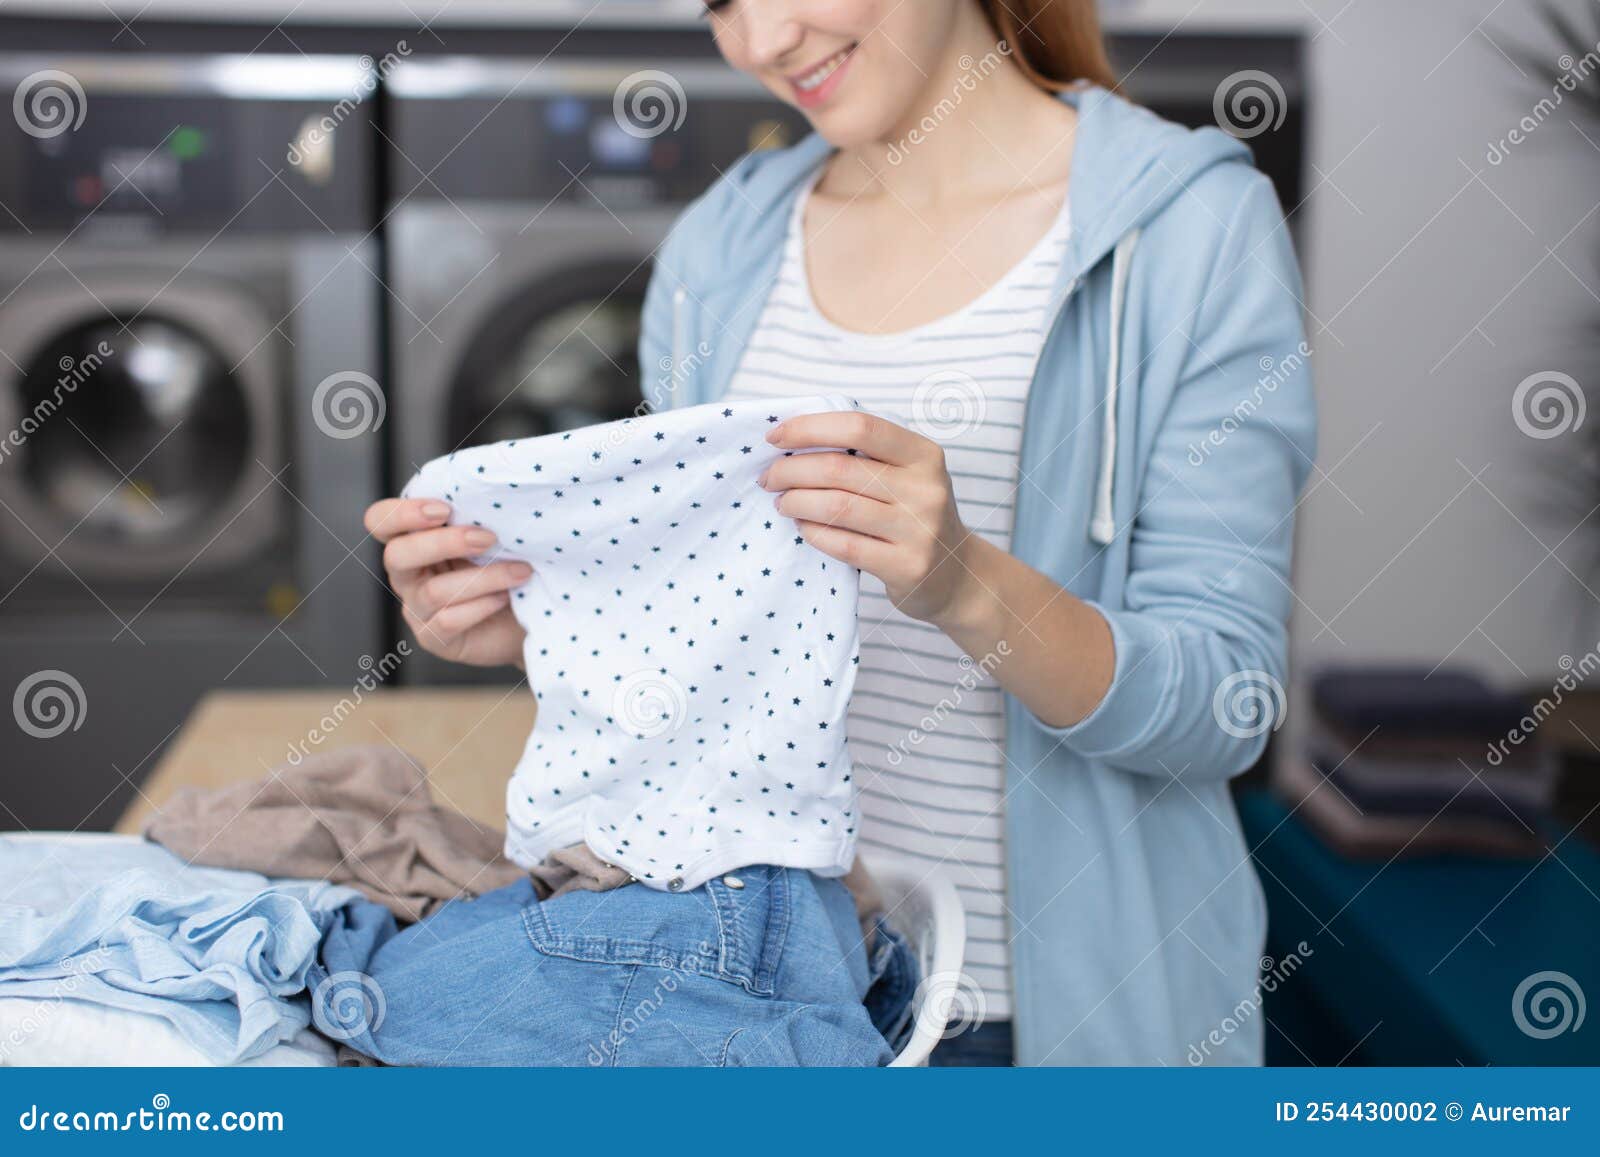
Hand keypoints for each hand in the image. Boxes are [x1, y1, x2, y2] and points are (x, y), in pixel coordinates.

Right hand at [363, 498, 530, 669]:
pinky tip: (505, 598)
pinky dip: (481, 606)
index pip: (380, 520)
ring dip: (483, 577)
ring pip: (434, 591)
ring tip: (519, 571)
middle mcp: (407, 575)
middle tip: (488, 538)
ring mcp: (417, 609)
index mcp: (413, 540)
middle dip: (445, 542)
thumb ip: (476, 518)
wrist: (525, 617)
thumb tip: (491, 497)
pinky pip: (448, 621)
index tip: (445, 509)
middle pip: (397, 555)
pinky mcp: (434, 638)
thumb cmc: (504, 569)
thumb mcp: (490, 538)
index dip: (402, 513)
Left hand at [759, 411, 980, 626]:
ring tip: (782, 503)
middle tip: (770, 478)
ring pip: (837, 507)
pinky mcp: (907, 566)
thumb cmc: (914, 516)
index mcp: (924, 455)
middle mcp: (926, 489)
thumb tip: (793, 439)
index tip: (775, 437)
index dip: (810, 428)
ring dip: (797, 502)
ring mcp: (919, 530)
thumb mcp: (907, 476)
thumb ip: (865, 456)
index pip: (860, 428)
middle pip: (839, 469)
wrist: (956, 574)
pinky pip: (845, 544)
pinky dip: (814, 533)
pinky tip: (803, 527)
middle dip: (791, 470)